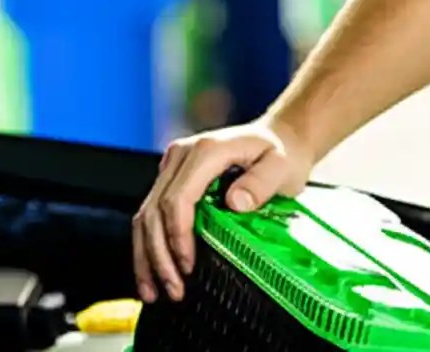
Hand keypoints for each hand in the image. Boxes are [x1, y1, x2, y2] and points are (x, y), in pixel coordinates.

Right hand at [132, 117, 314, 302]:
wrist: (280, 139)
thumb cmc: (282, 153)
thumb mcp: (281, 166)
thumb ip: (261, 182)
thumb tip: (235, 203)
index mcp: (207, 151)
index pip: (178, 198)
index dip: (178, 236)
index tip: (188, 266)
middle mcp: (183, 155)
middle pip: (155, 210)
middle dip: (159, 255)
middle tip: (173, 288)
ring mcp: (174, 166)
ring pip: (146, 215)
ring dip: (147, 255)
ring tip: (155, 290)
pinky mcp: (173, 179)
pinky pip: (152, 214)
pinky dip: (149, 245)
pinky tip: (152, 271)